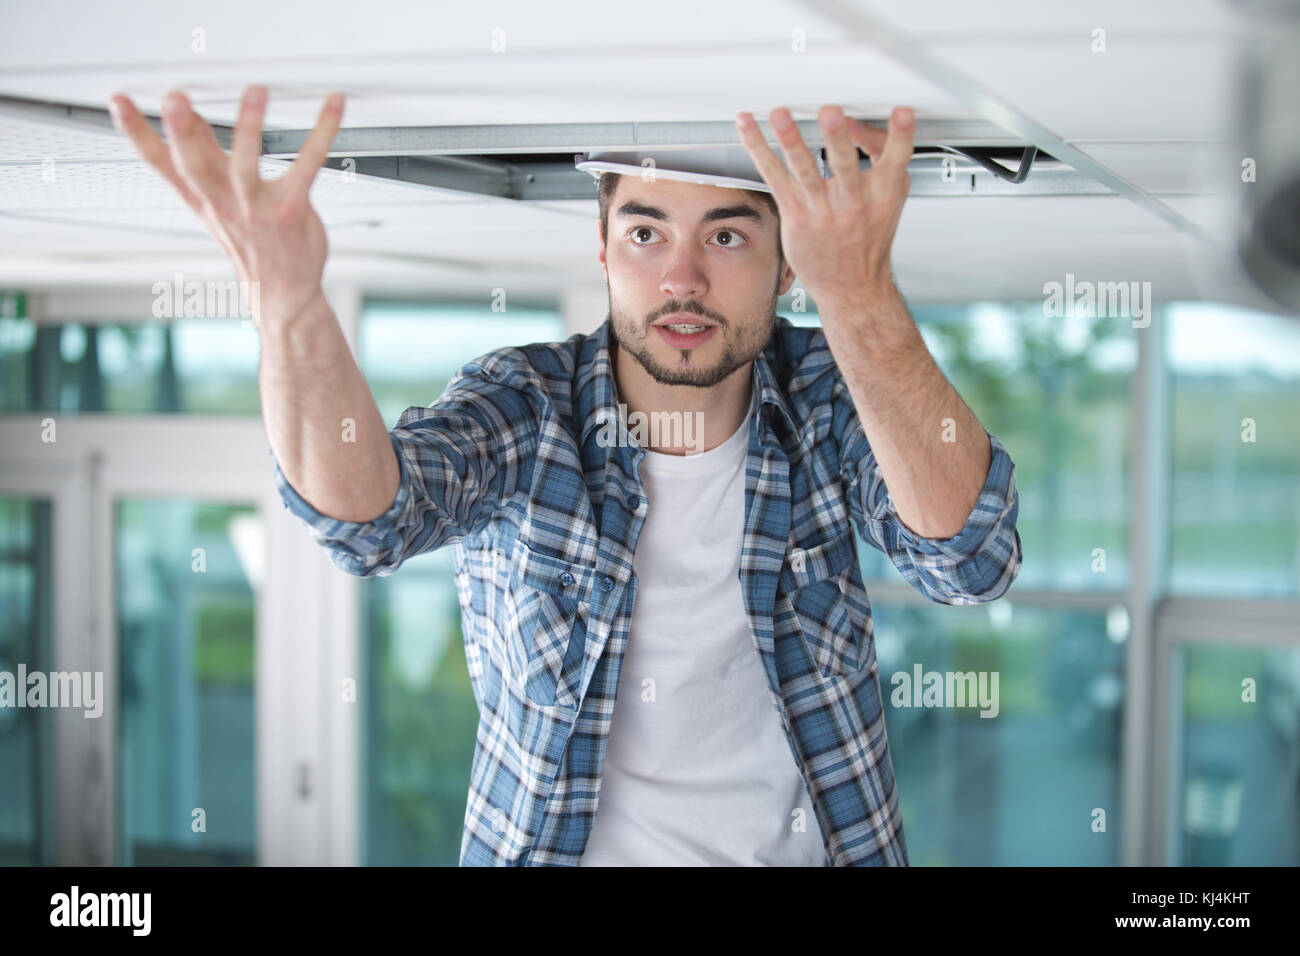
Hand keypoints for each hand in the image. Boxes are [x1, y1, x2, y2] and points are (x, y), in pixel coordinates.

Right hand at [108, 86, 344, 327]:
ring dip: (249, 127)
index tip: (119, 102)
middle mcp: (223, 202)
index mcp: (200, 198)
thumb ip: (202, 158)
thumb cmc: (252, 244)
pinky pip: (306, 167)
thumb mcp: (215, 204)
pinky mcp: (292, 210)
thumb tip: (187, 116)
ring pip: (245, 165)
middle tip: (175, 98)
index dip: (137, 133)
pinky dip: (322, 134)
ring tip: (254, 93)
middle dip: (182, 131)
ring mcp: (257, 208)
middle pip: (194, 164)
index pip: (160, 163)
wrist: (281, 293)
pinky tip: (332, 108)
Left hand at [734, 104, 913, 309]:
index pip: (897, 158)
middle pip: (846, 165)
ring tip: (781, 116)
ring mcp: (822, 210)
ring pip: (804, 170)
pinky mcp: (796, 215)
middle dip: (838, 138)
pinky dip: (759, 149)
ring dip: (791, 141)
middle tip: (832, 114)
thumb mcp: (891, 196)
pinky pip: (774, 176)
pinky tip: (749, 129)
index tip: (902, 113)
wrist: (852, 285)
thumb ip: (882, 154)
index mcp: (884, 192)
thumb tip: (858, 122)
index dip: (901, 135)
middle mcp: (853, 201)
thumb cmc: (869, 236)